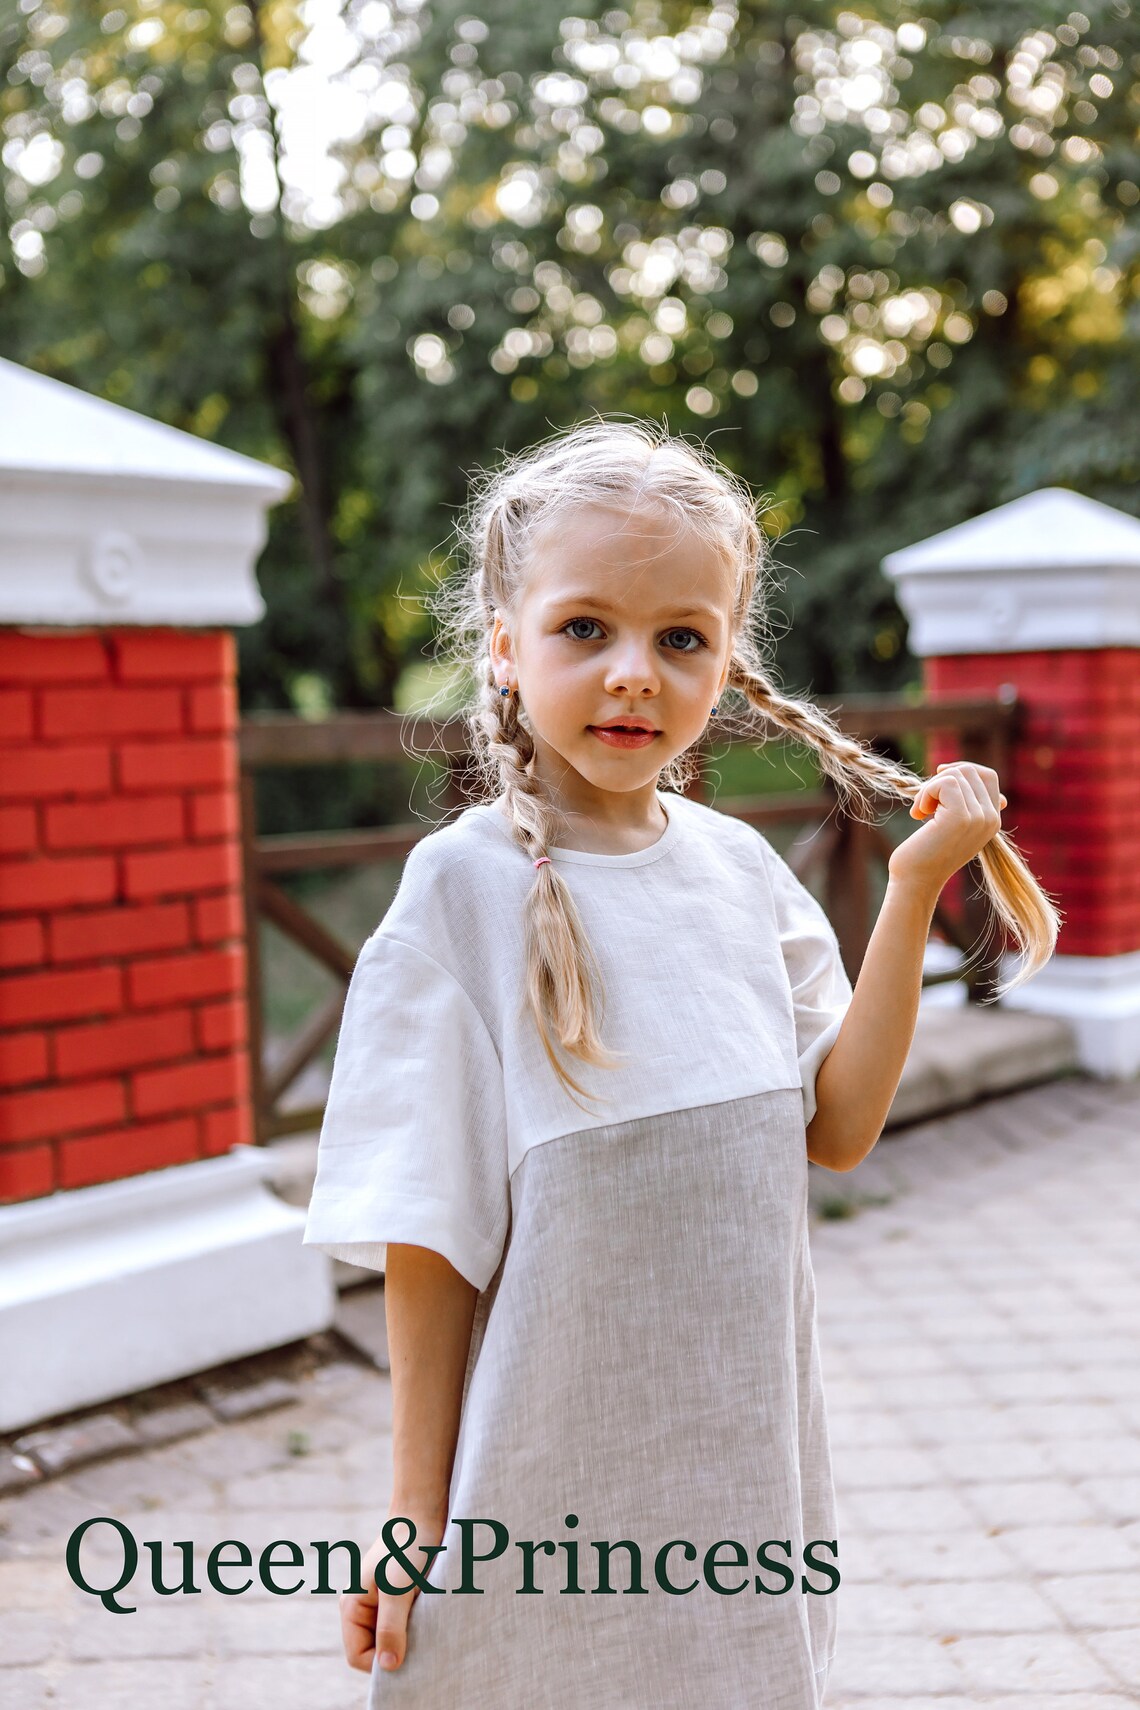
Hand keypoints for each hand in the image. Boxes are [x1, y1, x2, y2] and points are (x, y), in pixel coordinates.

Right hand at [340, 1506, 446, 1674]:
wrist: (424, 1512)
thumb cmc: (408, 1547)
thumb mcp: (398, 1589)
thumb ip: (390, 1627)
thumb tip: (388, 1666)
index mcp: (352, 1607)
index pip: (358, 1656)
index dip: (380, 1663)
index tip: (409, 1654)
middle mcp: (362, 1608)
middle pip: (375, 1650)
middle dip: (397, 1651)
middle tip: (422, 1641)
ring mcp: (380, 1604)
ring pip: (392, 1639)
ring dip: (409, 1638)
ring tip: (426, 1624)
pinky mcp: (399, 1598)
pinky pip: (404, 1626)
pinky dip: (417, 1626)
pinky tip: (430, 1616)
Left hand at [887, 761, 1005, 899]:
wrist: (916, 882)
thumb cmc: (926, 853)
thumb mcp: (950, 825)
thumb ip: (963, 802)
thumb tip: (961, 773)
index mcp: (992, 820)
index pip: (987, 776)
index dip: (961, 770)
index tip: (938, 780)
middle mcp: (991, 818)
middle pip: (970, 770)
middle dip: (940, 779)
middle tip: (925, 803)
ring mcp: (979, 817)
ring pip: (955, 774)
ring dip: (929, 789)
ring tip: (920, 812)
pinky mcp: (962, 816)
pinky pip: (945, 782)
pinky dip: (926, 793)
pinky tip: (918, 814)